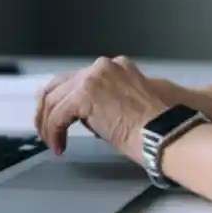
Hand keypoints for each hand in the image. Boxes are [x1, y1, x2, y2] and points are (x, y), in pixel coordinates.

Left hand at [34, 56, 167, 162]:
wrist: (166, 133)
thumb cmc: (154, 130)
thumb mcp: (125, 108)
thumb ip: (102, 104)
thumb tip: (82, 117)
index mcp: (114, 67)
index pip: (75, 80)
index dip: (61, 102)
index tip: (58, 122)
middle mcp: (102, 67)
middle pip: (58, 84)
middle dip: (47, 110)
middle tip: (45, 132)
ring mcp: (93, 78)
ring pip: (54, 99)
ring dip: (48, 124)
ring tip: (53, 143)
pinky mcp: (85, 94)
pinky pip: (58, 114)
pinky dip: (54, 132)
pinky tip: (60, 146)